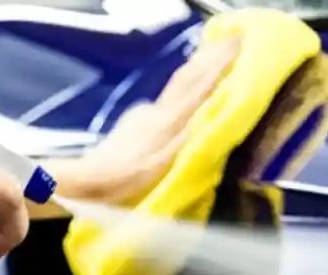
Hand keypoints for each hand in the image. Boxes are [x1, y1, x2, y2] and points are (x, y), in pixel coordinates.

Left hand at [45, 36, 240, 209]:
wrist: (92, 177)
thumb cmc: (129, 179)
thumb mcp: (161, 165)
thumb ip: (184, 139)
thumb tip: (208, 115)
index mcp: (166, 121)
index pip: (197, 88)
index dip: (217, 68)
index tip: (235, 50)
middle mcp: (156, 109)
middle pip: (186, 78)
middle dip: (209, 59)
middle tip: (230, 42)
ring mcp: (144, 111)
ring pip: (176, 86)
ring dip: (196, 69)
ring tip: (213, 59)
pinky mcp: (136, 118)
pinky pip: (166, 99)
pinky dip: (182, 89)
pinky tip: (186, 90)